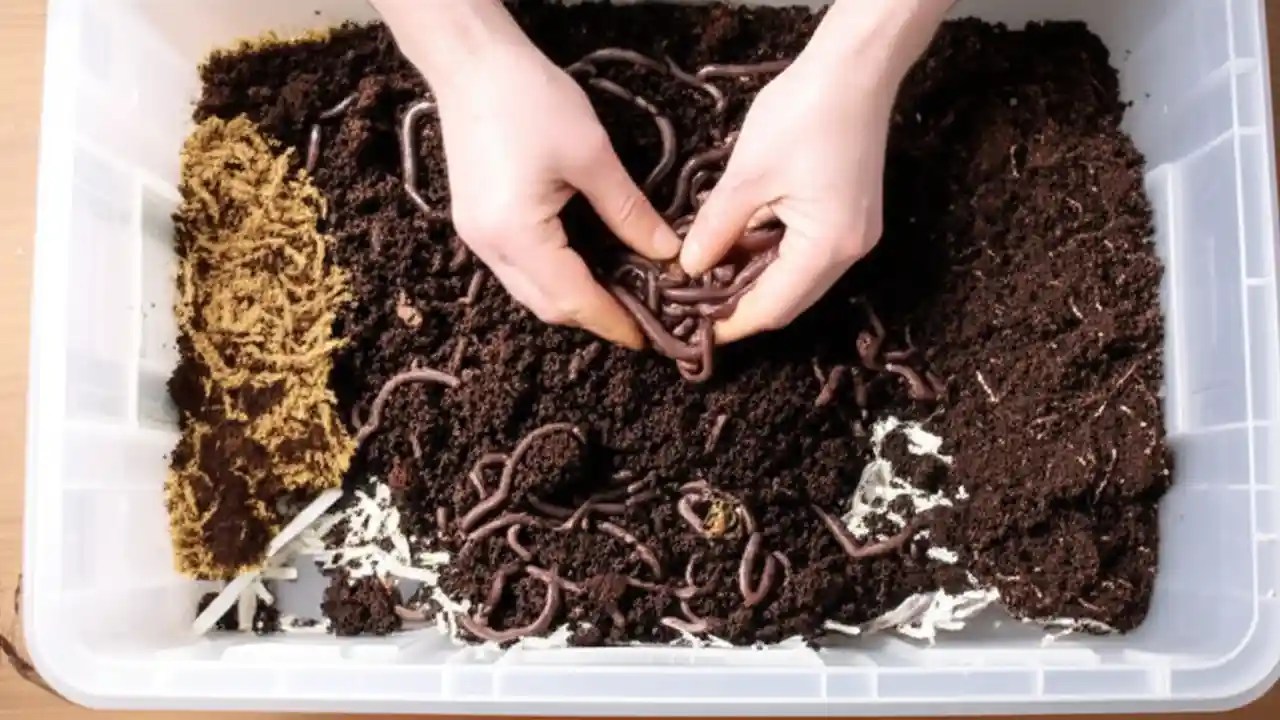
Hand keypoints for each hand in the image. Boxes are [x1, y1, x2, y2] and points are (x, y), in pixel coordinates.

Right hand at [377, 0, 679, 348]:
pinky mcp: (475, 220)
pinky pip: (517, 266)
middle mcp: (489, 247)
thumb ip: (629, 212)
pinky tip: (583, 262)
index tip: (647, 337)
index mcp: (518, 236)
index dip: (612, 322)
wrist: (470, 63)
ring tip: (617, 293)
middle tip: (639, 317)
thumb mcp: (592, 156)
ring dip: (571, 298)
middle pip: (546, 305)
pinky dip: (552, 275)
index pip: (572, 299)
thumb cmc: (530, 100)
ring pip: (529, 289)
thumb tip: (666, 253)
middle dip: (592, 317)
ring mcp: (476, 236)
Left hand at [680, 0, 950, 343]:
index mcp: (827, 247)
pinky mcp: (851, 214)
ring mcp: (855, 232)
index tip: (695, 330)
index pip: (774, 307)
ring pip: (797, 277)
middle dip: (743, 306)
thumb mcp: (747, 176)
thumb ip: (717, 227)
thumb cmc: (803, 114)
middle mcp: (850, 250)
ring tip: (709, 275)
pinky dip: (772, 255)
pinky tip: (738, 245)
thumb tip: (690, 266)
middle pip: (790, 300)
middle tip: (695, 305)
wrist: (854, 68)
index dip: (732, 323)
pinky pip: (806, 251)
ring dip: (755, 280)